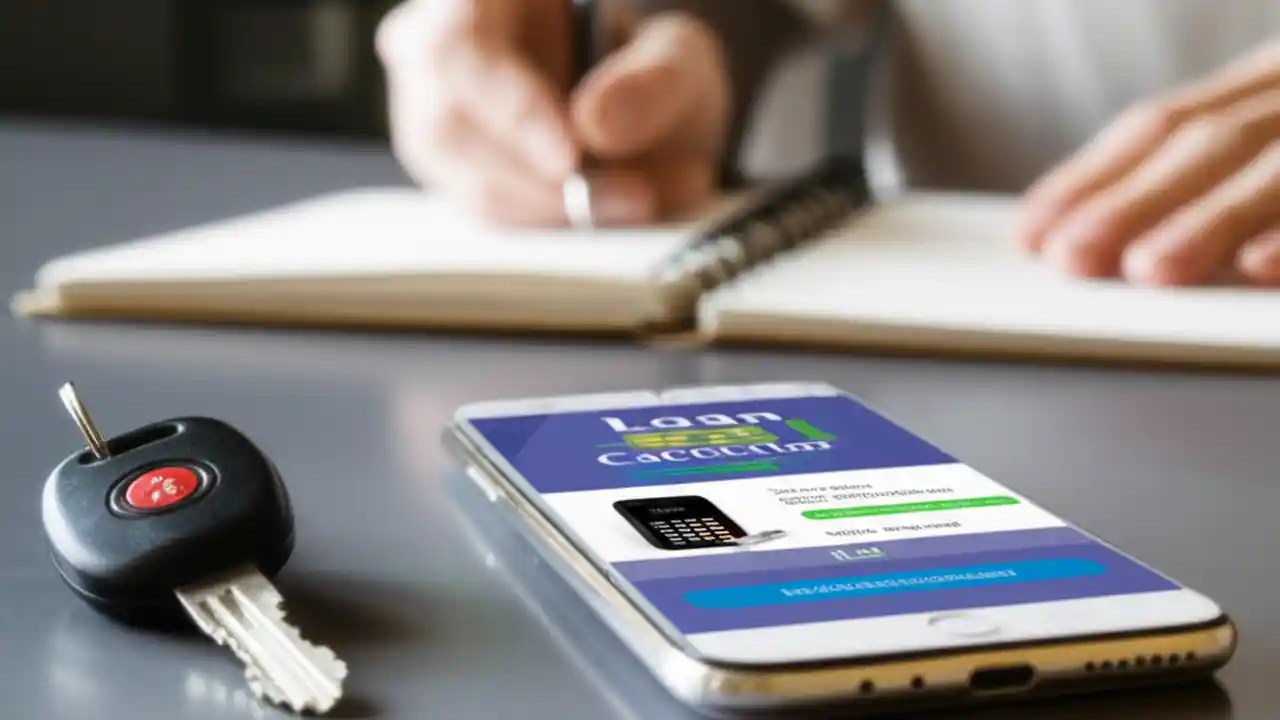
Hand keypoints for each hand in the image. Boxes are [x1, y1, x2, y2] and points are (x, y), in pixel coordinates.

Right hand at [376, 0, 728, 225]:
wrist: (642, 115)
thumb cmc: (642, 71)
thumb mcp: (676, 57)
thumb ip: (655, 81)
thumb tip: (596, 127)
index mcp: (476, 2)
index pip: (460, 51)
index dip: (511, 110)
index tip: (570, 158)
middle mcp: (433, 54)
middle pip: (449, 126)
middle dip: (542, 178)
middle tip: (625, 195)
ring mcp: (430, 119)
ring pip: (466, 182)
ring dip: (553, 208)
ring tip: (629, 201)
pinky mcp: (451, 177)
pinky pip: (486, 216)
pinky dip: (550, 223)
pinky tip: (597, 210)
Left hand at [1019, 43, 1279, 285]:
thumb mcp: (1262, 143)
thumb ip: (1195, 173)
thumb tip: (1073, 236)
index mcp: (1266, 84)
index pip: (1161, 126)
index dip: (1091, 180)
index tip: (1031, 234)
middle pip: (1209, 142)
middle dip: (1132, 203)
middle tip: (1072, 257)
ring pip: (1277, 165)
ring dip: (1207, 220)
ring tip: (1149, 269)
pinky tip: (1257, 265)